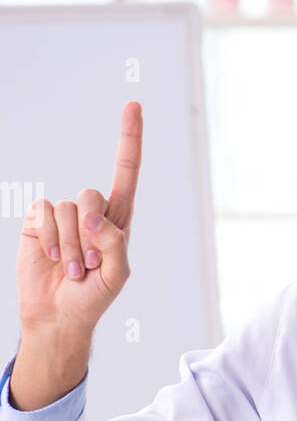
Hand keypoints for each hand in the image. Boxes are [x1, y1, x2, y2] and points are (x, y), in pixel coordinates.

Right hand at [16, 101, 141, 341]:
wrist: (60, 316)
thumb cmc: (94, 297)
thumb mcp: (118, 274)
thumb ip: (115, 242)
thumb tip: (93, 215)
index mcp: (117, 219)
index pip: (126, 172)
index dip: (129, 139)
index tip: (133, 105)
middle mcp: (91, 212)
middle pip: (92, 194)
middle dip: (91, 232)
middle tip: (92, 264)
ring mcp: (64, 216)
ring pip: (68, 208)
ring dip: (74, 246)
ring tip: (75, 270)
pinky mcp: (39, 222)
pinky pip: (44, 212)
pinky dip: (53, 238)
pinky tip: (56, 259)